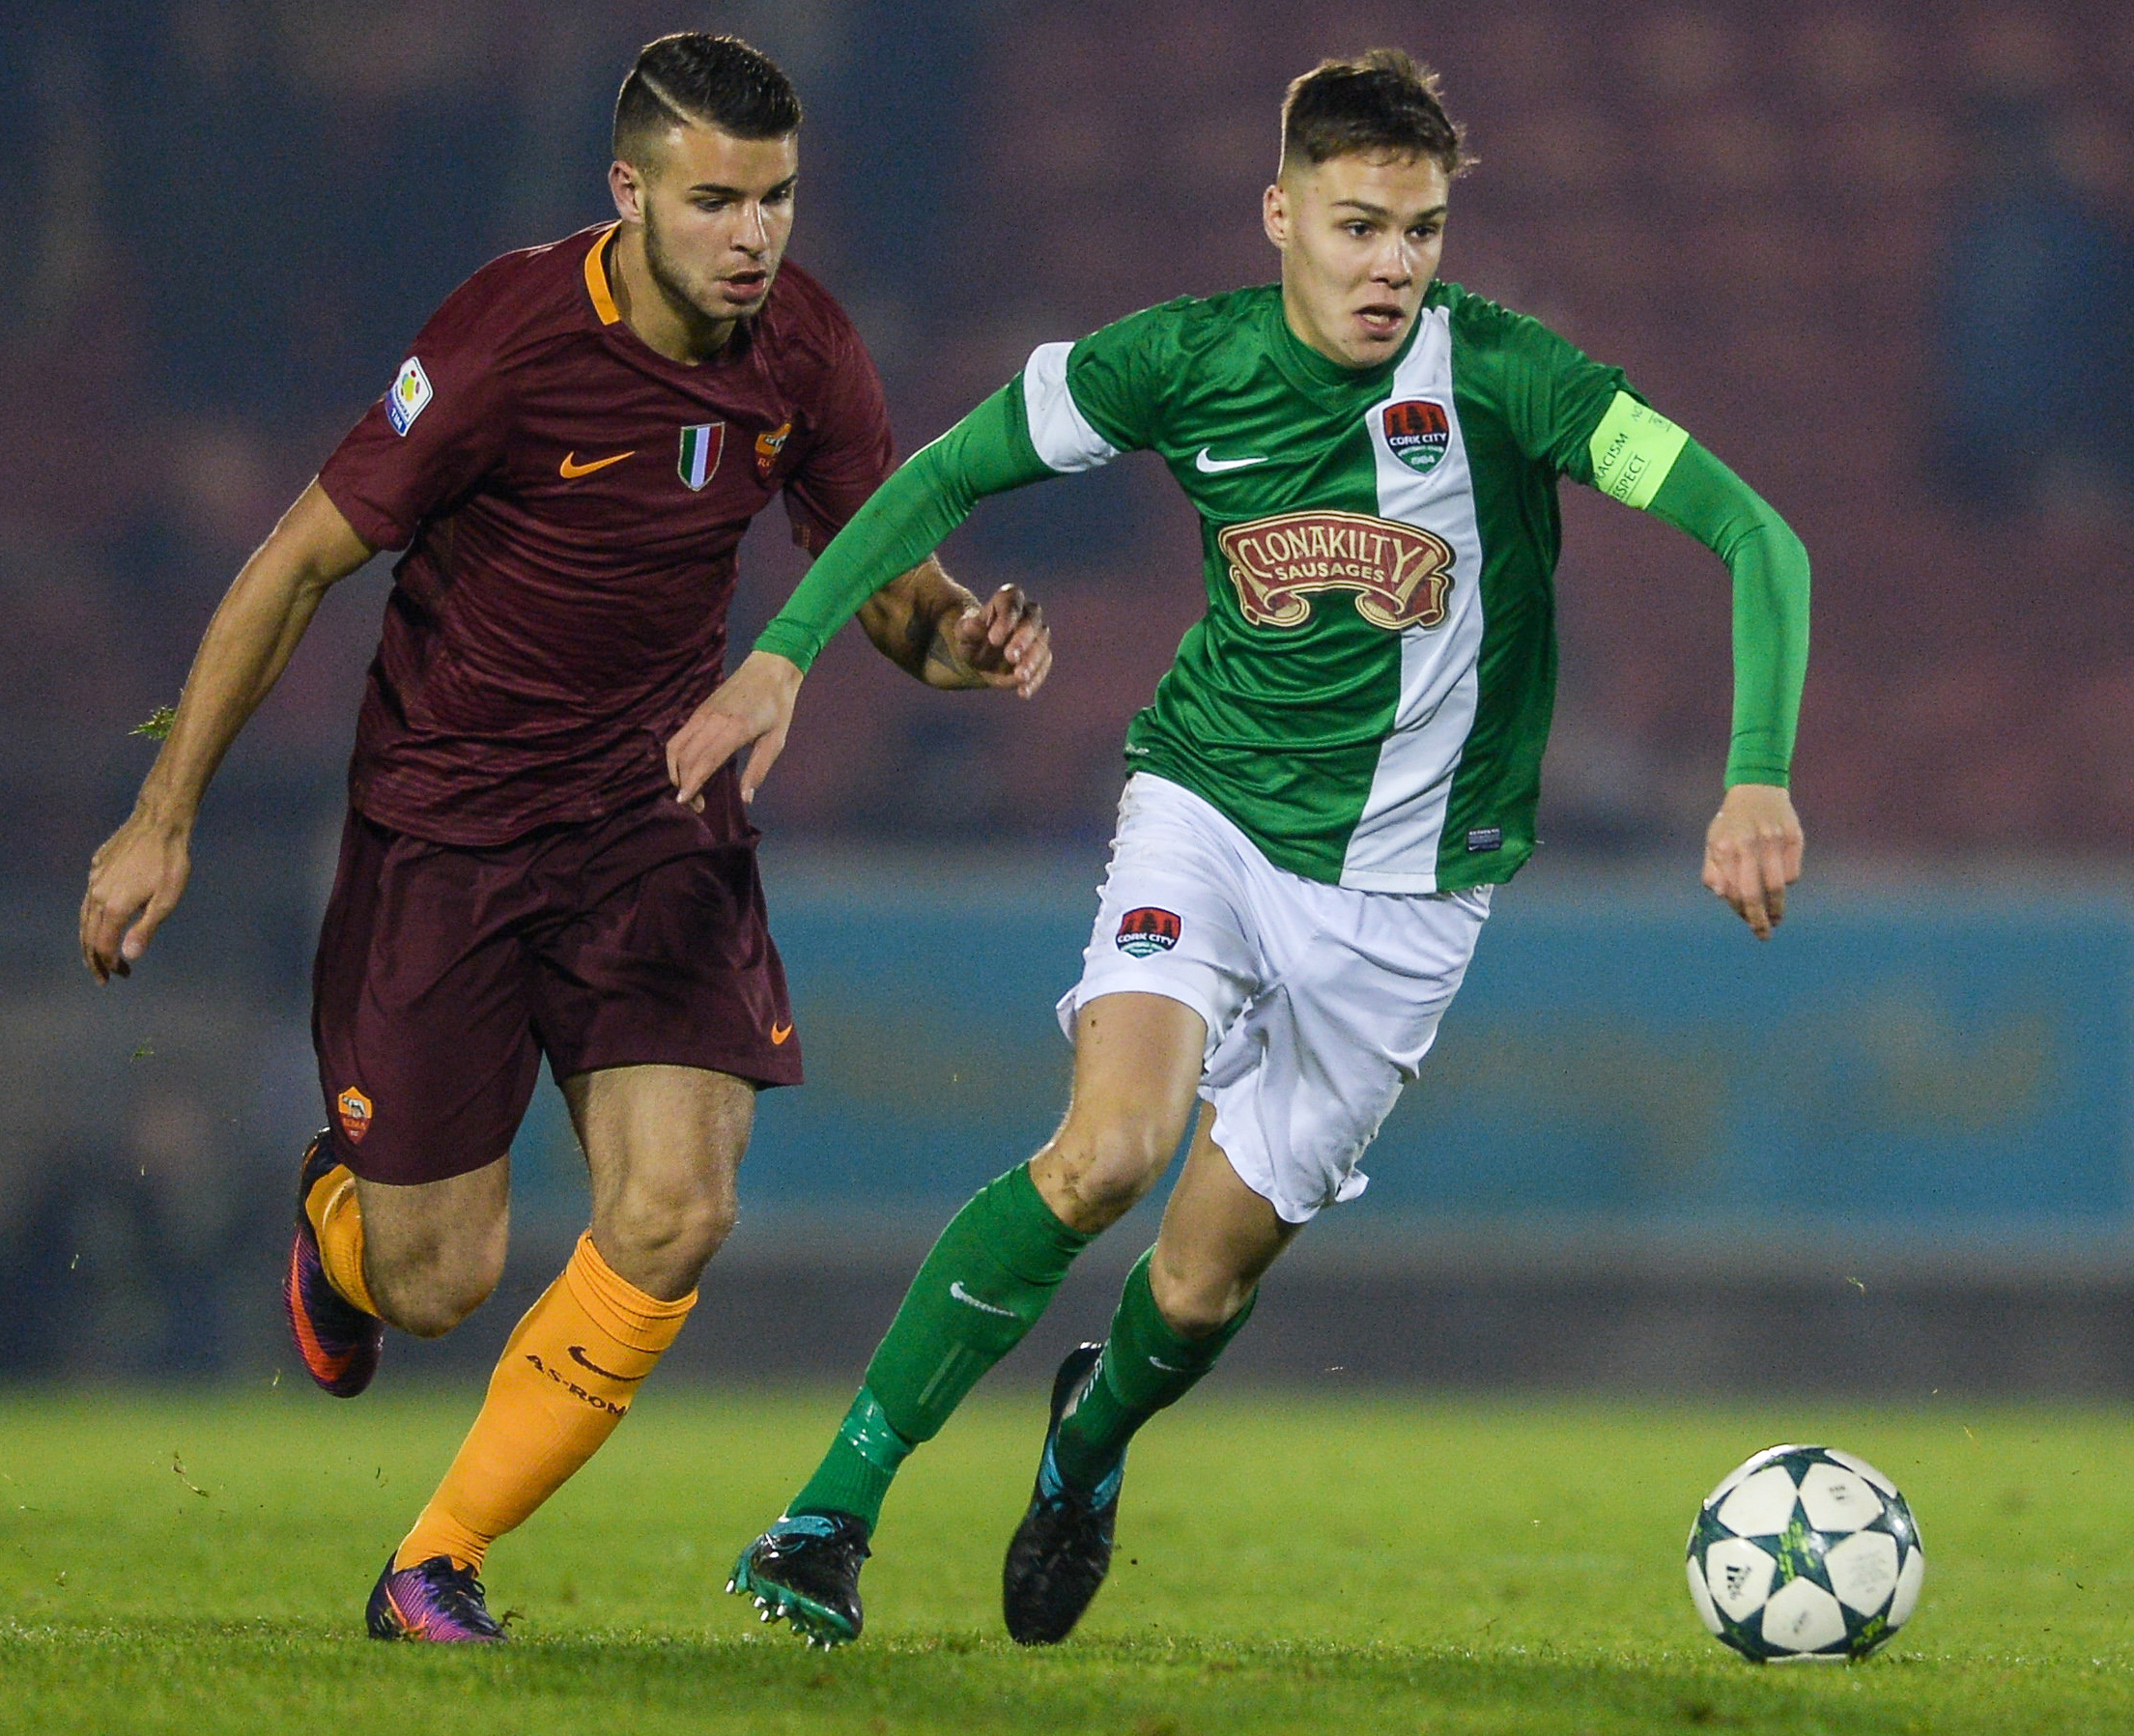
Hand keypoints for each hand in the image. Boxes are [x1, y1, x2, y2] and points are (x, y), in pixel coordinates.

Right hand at [81, 808, 192, 982]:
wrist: (159, 823)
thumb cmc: (170, 862)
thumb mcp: (166, 900)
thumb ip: (145, 929)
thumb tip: (129, 956)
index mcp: (114, 906)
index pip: (103, 945)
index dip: (110, 964)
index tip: (121, 975)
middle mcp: (97, 894)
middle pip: (87, 935)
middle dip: (94, 959)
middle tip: (103, 977)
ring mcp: (94, 878)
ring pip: (84, 916)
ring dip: (89, 939)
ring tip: (97, 955)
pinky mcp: (97, 866)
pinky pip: (89, 896)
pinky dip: (91, 916)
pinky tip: (100, 919)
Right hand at [665, 650, 803, 808]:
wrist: (769, 670)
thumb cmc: (777, 707)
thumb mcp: (776, 741)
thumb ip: (758, 770)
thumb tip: (746, 799)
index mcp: (734, 729)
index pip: (705, 760)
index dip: (693, 783)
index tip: (685, 802)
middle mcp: (713, 721)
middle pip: (686, 757)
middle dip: (685, 785)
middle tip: (697, 805)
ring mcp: (702, 714)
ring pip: (676, 747)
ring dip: (676, 772)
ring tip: (688, 789)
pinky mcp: (699, 711)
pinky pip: (679, 737)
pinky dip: (677, 757)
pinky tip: (687, 770)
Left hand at [925, 584, 1050, 696]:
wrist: (978, 659)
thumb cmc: (971, 639)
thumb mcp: (962, 633)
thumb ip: (968, 628)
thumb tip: (975, 625)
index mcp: (1007, 600)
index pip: (1011, 600)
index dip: (1007, 617)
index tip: (994, 639)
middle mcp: (1027, 613)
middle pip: (1032, 620)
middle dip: (1023, 639)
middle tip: (1010, 657)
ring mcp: (1037, 635)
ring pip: (1042, 643)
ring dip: (1032, 661)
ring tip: (1019, 677)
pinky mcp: (1042, 656)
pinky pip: (1044, 665)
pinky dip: (1035, 679)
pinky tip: (1023, 692)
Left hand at [1702, 783, 1802, 940]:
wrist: (1757, 788)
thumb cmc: (1731, 822)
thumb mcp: (1713, 841)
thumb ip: (1712, 870)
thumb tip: (1721, 895)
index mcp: (1725, 847)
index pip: (1732, 891)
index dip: (1740, 911)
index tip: (1747, 922)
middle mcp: (1749, 844)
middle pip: (1755, 893)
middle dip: (1759, 920)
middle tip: (1763, 935)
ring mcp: (1773, 840)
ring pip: (1777, 886)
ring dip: (1777, 908)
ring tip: (1776, 919)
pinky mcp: (1793, 837)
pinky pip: (1792, 873)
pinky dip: (1786, 883)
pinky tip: (1780, 883)